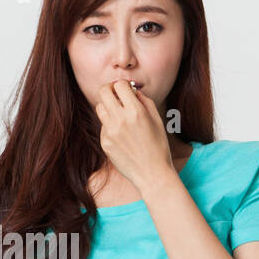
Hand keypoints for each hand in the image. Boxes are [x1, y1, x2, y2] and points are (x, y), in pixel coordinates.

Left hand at [94, 79, 174, 194]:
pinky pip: (103, 125)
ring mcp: (110, 132)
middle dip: (109, 89)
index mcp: (136, 112)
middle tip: (115, 94)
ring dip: (108, 107)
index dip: (122, 84)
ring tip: (119, 115)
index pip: (119, 85)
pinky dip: (110, 125)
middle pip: (103, 92)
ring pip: (100, 107)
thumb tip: (132, 90)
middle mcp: (120, 120)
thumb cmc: (158, 146)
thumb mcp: (157, 119)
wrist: (152, 174)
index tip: (125, 89)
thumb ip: (144, 100)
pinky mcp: (105, 142)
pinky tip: (122, 135)